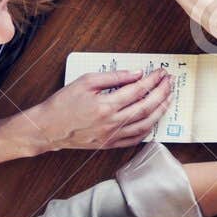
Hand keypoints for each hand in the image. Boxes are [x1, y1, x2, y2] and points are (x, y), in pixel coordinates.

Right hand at [22, 70, 175, 151]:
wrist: (46, 129)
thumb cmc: (63, 103)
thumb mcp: (86, 81)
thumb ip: (114, 77)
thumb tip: (137, 73)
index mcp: (106, 106)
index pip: (139, 90)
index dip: (153, 80)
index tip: (161, 72)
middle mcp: (111, 123)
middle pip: (146, 107)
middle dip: (162, 92)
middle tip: (169, 81)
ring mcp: (110, 137)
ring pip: (144, 125)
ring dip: (160, 110)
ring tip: (168, 98)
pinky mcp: (108, 145)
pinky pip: (134, 139)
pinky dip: (147, 129)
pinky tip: (153, 119)